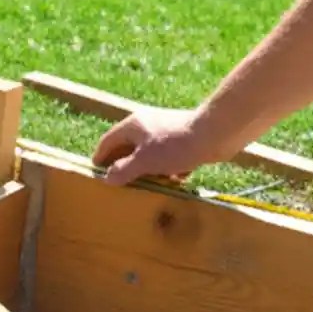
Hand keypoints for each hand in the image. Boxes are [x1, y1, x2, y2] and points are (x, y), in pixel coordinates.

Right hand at [90, 108, 229, 185]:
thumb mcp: (144, 161)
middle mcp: (146, 125)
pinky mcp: (182, 139)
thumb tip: (108, 178)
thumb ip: (123, 170)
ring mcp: (164, 131)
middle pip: (127, 147)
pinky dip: (167, 168)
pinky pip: (167, 156)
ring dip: (147, 169)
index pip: (107, 141)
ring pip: (148, 153)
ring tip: (146, 186)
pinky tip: (173, 181)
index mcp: (132, 126)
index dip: (100, 158)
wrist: (214, 134)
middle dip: (124, 165)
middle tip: (120, 184)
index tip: (98, 173)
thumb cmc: (175, 145)